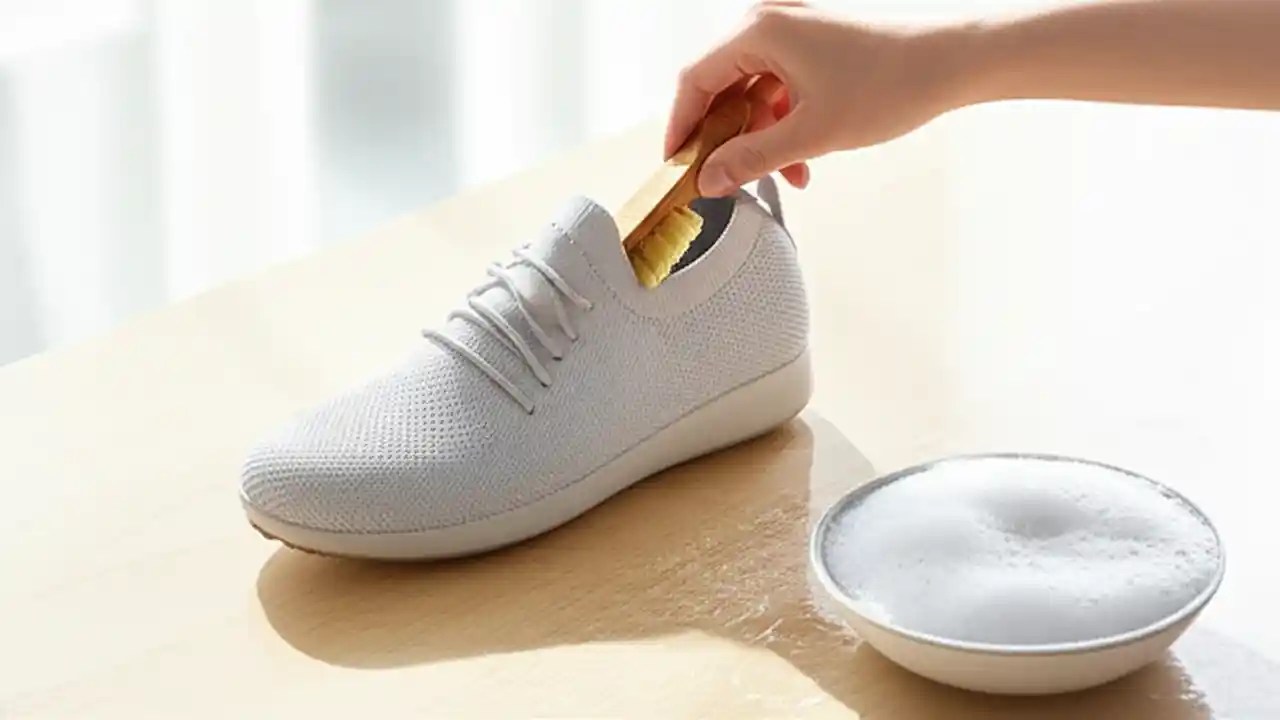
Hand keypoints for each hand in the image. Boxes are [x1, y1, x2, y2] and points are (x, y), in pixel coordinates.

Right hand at [666, 2, 966, 196]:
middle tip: (722, 179)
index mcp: (758, 30)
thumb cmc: (891, 84)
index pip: (694, 80)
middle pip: (720, 86)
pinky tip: (803, 162)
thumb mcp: (812, 134)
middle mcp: (769, 22)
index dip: (681, 128)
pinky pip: (779, 89)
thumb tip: (709, 180)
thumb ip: (752, 159)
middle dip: (725, 138)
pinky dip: (784, 125)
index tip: (678, 165)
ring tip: (782, 176)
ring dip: (760, 139)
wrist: (954, 63)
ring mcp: (793, 32)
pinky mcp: (813, 46)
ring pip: (752, 93)